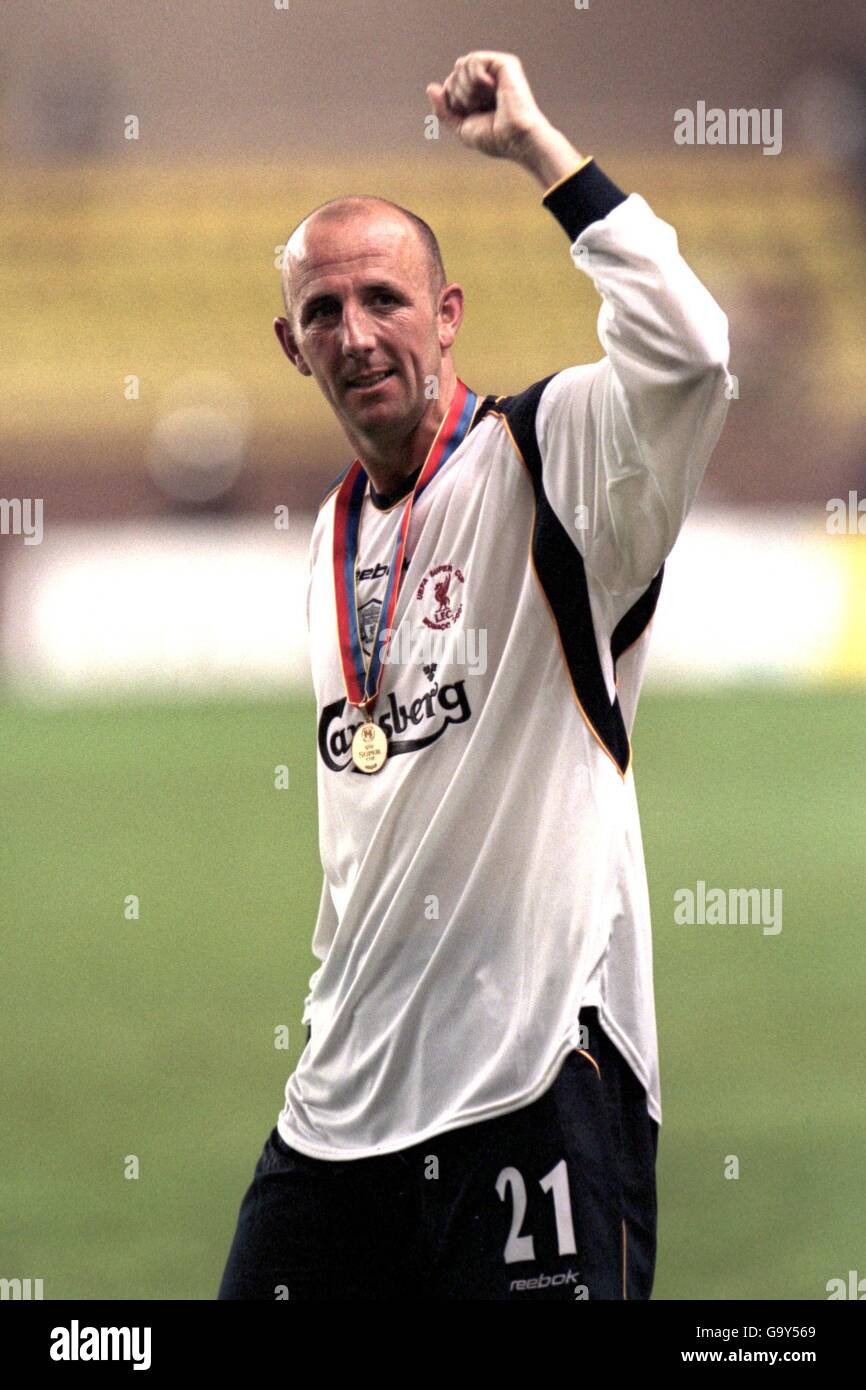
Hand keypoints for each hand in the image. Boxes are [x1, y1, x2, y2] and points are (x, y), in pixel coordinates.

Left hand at [426, 52, 549, 162]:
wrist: (515, 139)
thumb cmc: (494, 138)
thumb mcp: (461, 127)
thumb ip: (443, 110)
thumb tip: (430, 87)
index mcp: (479, 93)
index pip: (451, 84)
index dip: (453, 101)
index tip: (471, 115)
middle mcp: (488, 78)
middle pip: (455, 73)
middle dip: (459, 94)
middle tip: (478, 108)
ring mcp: (496, 69)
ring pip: (462, 65)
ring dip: (466, 89)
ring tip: (483, 101)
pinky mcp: (504, 63)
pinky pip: (474, 60)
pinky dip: (475, 78)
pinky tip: (490, 88)